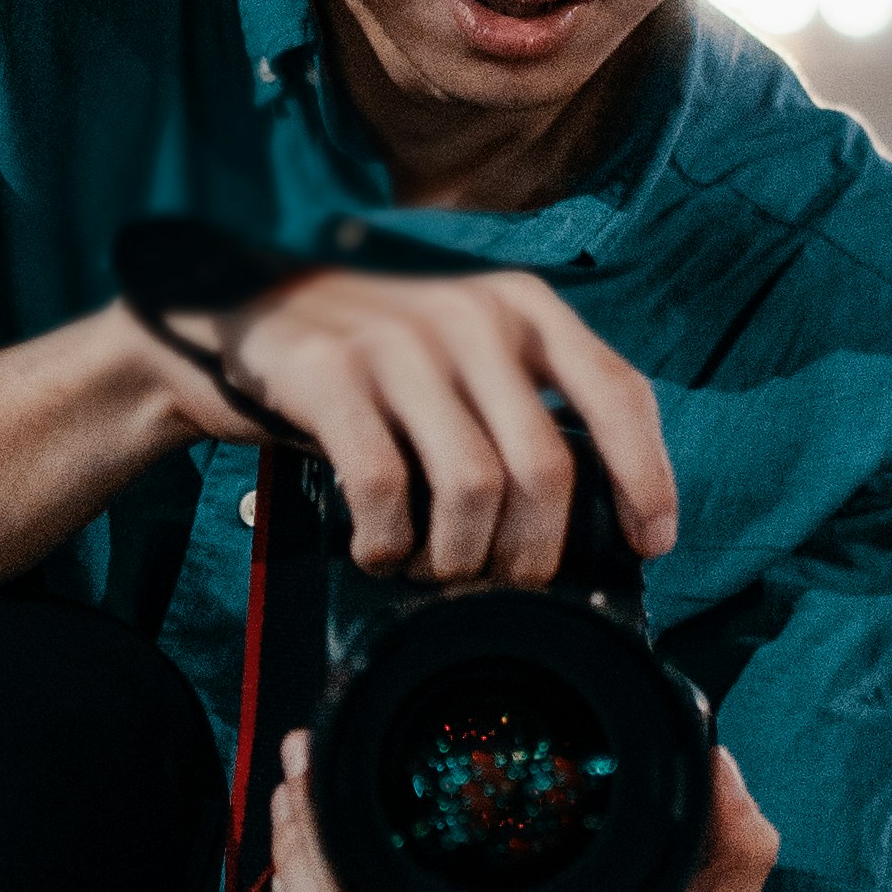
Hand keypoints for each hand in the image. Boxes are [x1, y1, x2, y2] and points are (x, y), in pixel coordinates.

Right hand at [158, 263, 675, 587]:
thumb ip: (528, 410)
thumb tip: (603, 520)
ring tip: (435, 571)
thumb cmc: (377, 362)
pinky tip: (379, 551)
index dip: (646, 478)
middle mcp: (472, 315)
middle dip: (535, 553)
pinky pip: (386, 489)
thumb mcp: (467, 355)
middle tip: (504, 584)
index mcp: (523, 307)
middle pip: (546, 467)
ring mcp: (400, 341)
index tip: (650, 543)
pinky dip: (390, 545)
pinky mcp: (331, 373)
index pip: (619, 392)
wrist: (241, 317)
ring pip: (474, 488)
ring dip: (459, 559)